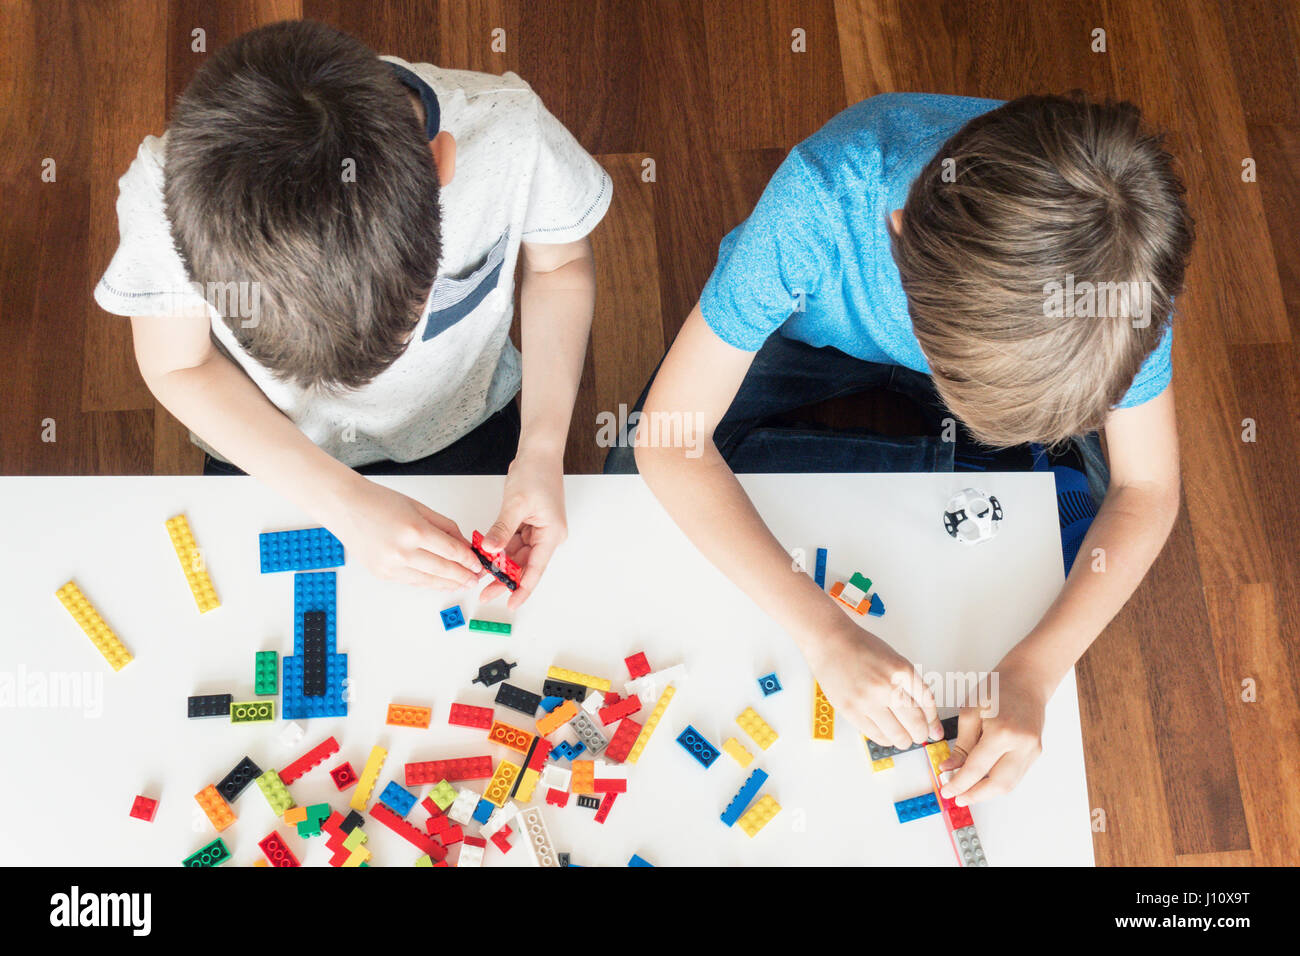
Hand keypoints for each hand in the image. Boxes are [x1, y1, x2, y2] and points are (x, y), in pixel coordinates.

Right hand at [324, 476, 481, 588]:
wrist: (346, 507)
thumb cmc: (379, 501)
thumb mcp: (419, 508)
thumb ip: (445, 527)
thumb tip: (464, 544)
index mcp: (414, 530)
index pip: (452, 551)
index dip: (469, 561)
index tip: (478, 564)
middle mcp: (402, 552)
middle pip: (443, 570)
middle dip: (463, 576)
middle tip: (474, 579)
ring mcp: (391, 566)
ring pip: (428, 581)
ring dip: (448, 583)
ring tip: (461, 584)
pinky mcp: (382, 574)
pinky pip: (412, 582)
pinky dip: (429, 583)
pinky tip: (440, 582)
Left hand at [478, 450, 566, 608]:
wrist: (539, 452)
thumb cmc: (536, 473)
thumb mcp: (517, 503)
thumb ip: (503, 529)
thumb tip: (491, 550)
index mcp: (551, 534)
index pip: (535, 569)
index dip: (522, 588)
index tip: (510, 603)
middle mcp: (546, 536)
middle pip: (524, 565)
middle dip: (504, 578)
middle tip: (484, 591)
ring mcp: (536, 530)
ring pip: (515, 554)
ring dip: (499, 563)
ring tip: (479, 575)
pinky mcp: (526, 523)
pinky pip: (511, 541)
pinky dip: (498, 548)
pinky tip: (484, 555)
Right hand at [807, 618, 942, 750]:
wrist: (831, 642)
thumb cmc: (860, 647)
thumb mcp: (893, 659)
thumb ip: (908, 683)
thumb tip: (921, 711)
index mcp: (902, 670)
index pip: (927, 702)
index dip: (933, 720)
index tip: (934, 729)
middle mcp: (888, 686)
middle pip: (916, 723)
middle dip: (921, 734)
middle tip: (920, 736)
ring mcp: (868, 700)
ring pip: (898, 735)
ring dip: (905, 741)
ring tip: (904, 739)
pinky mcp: (851, 710)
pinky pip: (876, 735)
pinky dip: (885, 739)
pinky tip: (886, 735)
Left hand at [939, 658, 1049, 804]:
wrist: (1026, 681)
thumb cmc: (998, 690)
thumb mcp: (970, 712)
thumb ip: (960, 744)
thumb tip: (949, 768)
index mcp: (1003, 732)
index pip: (977, 769)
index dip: (959, 783)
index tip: (947, 789)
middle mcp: (1022, 745)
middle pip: (998, 785)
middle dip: (975, 795)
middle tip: (957, 797)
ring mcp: (1032, 751)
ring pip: (1009, 784)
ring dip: (986, 791)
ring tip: (967, 790)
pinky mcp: (1036, 753)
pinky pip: (1015, 775)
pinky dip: (998, 781)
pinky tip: (983, 779)